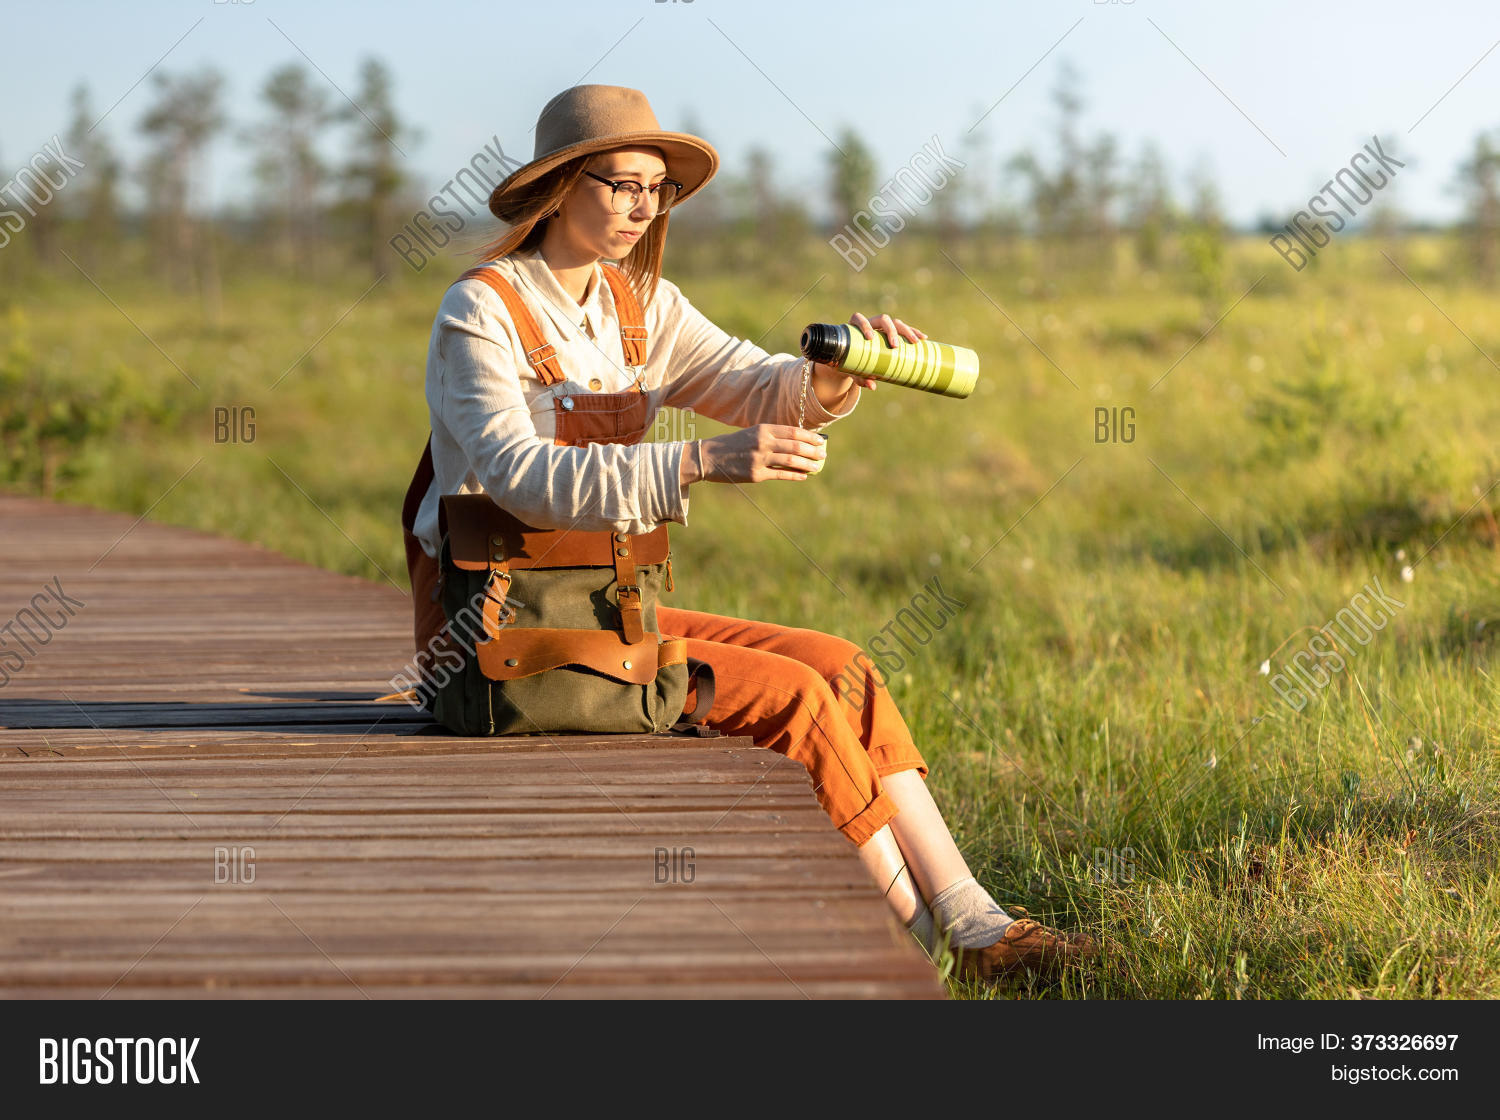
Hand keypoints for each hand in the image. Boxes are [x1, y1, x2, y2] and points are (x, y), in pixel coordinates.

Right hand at [681, 425, 825, 484]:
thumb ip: (772, 437)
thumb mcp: (752, 434)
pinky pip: (781, 475)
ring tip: (817, 466)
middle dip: (813, 451)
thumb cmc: (734, 445)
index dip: (810, 436)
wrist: (709, 457)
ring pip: (791, 461)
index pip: (793, 432)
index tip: (821, 441)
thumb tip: (797, 442)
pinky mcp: (755, 474)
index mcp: (763, 429)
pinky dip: (795, 475)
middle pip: (796, 446)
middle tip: (823, 455)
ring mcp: (759, 459)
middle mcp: (762, 442)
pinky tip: (803, 476)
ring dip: (807, 464)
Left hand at [813, 312, 929, 392]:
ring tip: (916, 342)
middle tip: (896, 345)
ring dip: (907, 331)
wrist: (853, 358)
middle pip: (883, 319)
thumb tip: (872, 386)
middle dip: (891, 330)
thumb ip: (860, 377)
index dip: (864, 325)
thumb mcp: (853, 370)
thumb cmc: (850, 363)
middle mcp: (870, 324)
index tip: (870, 337)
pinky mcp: (892, 331)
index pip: (859, 319)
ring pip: (896, 323)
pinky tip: (923, 338)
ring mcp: (882, 326)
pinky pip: (904, 329)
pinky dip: (914, 333)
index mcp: (855, 328)